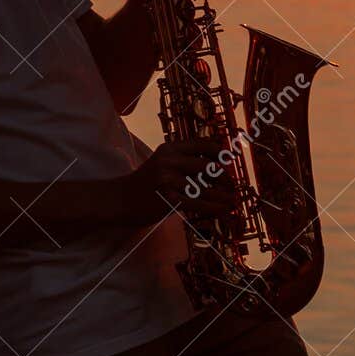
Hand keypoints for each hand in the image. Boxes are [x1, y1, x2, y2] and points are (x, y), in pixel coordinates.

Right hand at [124, 138, 238, 221]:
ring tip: (233, 201)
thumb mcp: (162, 163)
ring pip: (205, 188)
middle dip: (225, 178)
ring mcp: (168, 179)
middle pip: (207, 166)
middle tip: (233, 186)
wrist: (120, 199)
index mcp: (170, 149)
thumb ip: (184, 161)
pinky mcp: (169, 198)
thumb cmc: (145, 183)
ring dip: (223, 196)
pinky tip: (223, 210)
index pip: (202, 145)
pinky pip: (198, 203)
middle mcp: (170, 161)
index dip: (220, 152)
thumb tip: (216, 166)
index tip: (231, 159)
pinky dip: (214, 208)